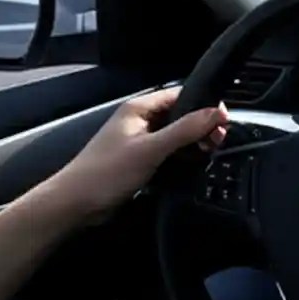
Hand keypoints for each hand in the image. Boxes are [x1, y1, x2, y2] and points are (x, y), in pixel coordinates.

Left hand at [39, 87, 228, 224]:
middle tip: (217, 141)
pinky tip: (191, 166)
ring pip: (176, 136)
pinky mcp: (140, 161)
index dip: (204, 105)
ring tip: (207, 153)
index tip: (223, 121)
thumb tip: (218, 112)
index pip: (180, 95)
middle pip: (181, 116)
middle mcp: (140, 121)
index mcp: (139, 108)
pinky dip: (182, 157)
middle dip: (201, 126)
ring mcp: (140, 142)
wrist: (76, 204)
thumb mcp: (150, 149)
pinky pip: (168, 153)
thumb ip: (185, 130)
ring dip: (192, 143)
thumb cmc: (107, 172)